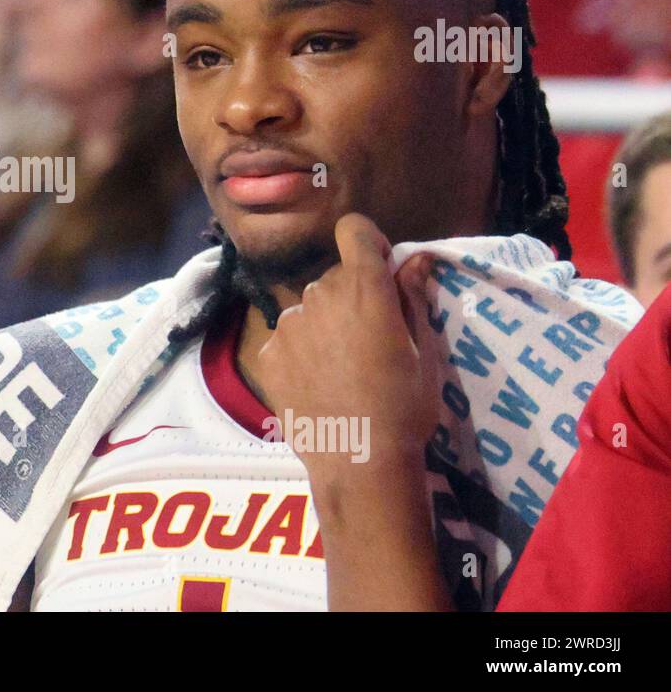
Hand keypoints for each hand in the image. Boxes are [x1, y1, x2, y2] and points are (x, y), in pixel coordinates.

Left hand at [254, 213, 449, 609]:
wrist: (358, 462)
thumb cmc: (404, 407)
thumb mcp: (423, 353)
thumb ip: (413, 298)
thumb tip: (415, 257)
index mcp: (364, 289)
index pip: (354, 230)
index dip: (367, 242)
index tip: (379, 268)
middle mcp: (319, 296)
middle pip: (335, 278)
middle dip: (352, 296)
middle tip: (370, 341)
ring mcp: (288, 325)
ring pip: (310, 308)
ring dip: (324, 324)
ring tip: (342, 370)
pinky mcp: (267, 352)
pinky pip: (287, 337)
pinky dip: (301, 351)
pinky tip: (318, 384)